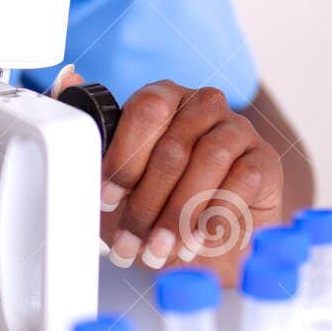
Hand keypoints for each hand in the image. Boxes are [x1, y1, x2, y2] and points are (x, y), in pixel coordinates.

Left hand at [57, 74, 282, 282]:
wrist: (204, 243)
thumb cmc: (154, 205)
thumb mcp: (112, 180)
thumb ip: (86, 130)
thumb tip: (67, 80)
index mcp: (163, 98)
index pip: (147, 109)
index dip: (125, 158)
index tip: (107, 200)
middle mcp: (202, 105)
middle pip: (174, 144)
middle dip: (147, 203)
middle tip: (131, 241)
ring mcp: (237, 129)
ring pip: (209, 160)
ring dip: (179, 213)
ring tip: (161, 250)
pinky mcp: (264, 160)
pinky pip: (242, 180)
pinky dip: (214, 215)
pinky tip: (196, 241)